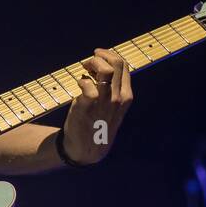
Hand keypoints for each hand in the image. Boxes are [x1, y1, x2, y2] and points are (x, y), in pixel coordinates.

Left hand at [60, 48, 132, 165]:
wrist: (88, 149)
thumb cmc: (98, 125)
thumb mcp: (113, 108)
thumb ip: (112, 90)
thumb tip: (101, 66)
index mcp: (126, 97)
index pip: (123, 66)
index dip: (110, 56)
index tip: (99, 57)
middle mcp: (118, 98)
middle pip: (116, 63)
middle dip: (100, 56)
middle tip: (89, 62)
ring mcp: (104, 102)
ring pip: (104, 69)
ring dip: (92, 64)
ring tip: (84, 70)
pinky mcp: (88, 105)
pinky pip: (87, 83)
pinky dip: (81, 80)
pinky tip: (79, 85)